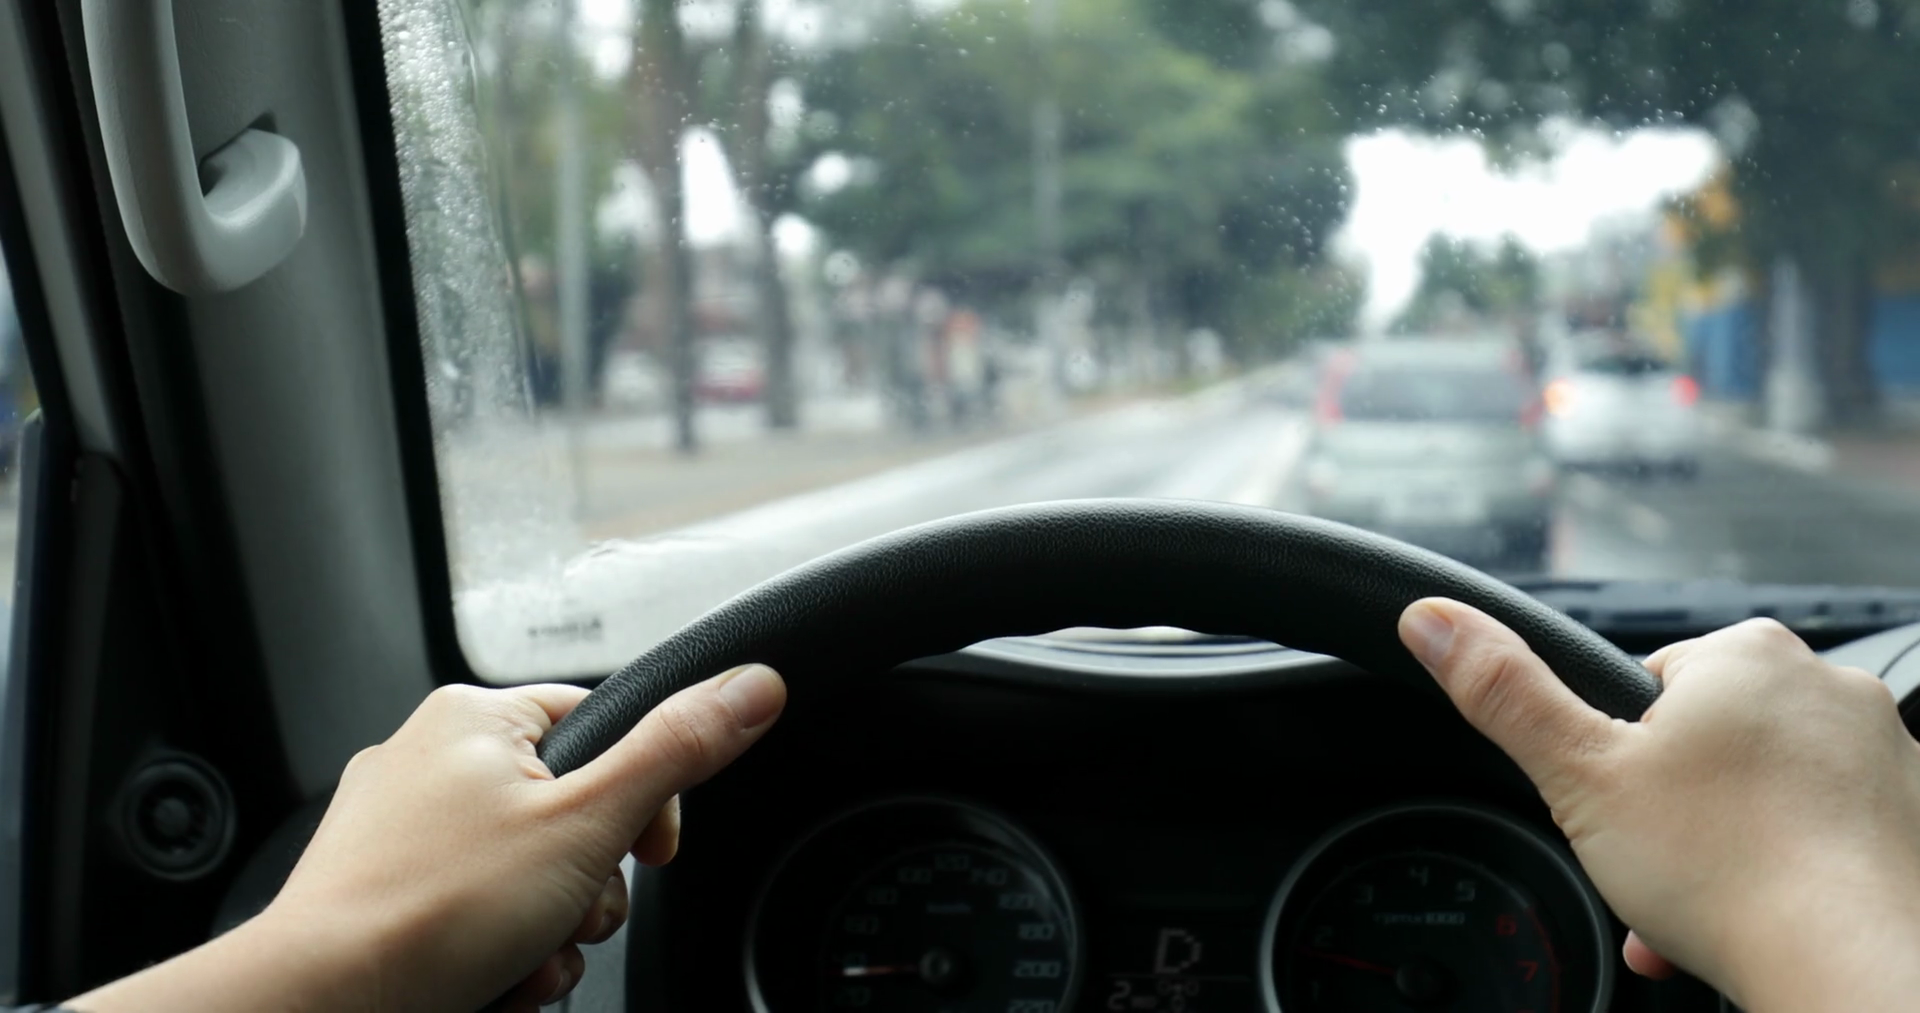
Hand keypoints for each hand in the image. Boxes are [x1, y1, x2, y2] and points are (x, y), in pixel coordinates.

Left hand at [70, 663, 786, 1012]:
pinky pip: (474, 906)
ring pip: (527, 870)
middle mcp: (430, 756)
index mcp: (477, 716)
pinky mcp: (381, 886)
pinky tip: (491, 975)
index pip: (605, 730)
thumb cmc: (433, 911)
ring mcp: (399, 826)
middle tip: (568, 914)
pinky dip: (497, 947)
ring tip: (522, 956)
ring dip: (549, 926)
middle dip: (589, 884)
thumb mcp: (588, 824)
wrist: (321, 1001)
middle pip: (571, 812)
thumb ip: (677, 752)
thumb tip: (752, 685)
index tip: (648, 854)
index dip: (643, 803)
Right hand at [1399, 599, 1919, 1011]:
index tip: (1620, 805)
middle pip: (1711, 742)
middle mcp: (1826, 686)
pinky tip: (1759, 917)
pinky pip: (1826, 831)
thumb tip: (1433, 620)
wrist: (1852, 964)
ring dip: (1723, 846)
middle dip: (1672, 809)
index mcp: (1744, 655)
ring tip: (1702, 906)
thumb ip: (1503, 692)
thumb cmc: (1727, 871)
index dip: (1617, 755)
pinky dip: (1787, 870)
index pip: (1650, 688)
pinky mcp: (1909, 816)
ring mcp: (1881, 752)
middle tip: (1656, 864)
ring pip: (1767, 792)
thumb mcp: (1579, 774)